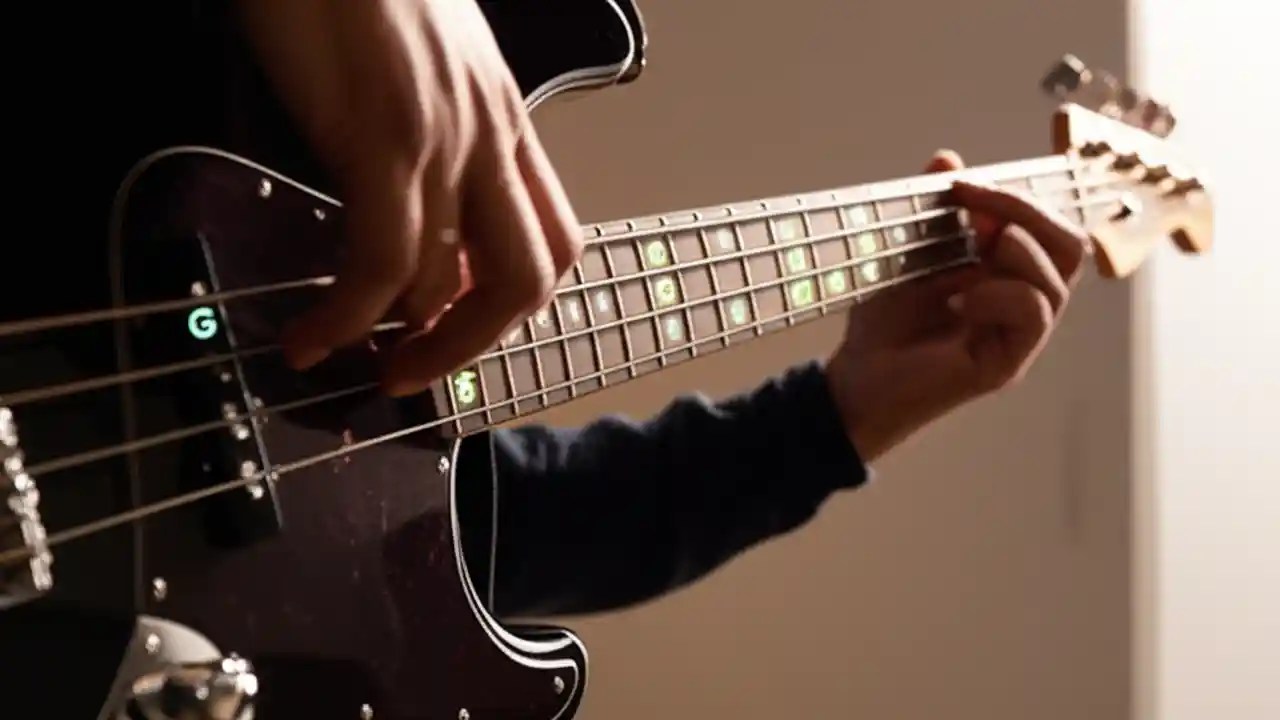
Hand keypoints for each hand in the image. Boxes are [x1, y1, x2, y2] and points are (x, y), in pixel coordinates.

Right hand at [236, 0, 581, 395]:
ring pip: (454, 284)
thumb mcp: (421, 63)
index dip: (514, 305)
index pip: (552, 237)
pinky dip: (346, 317)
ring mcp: (444, 139)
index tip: (457, 328)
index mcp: (503, 120)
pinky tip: (311, 335)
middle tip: (414, 371)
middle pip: (530, 278)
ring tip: (344, 360)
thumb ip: (433, 133)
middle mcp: (490, 136)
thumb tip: (405, 200)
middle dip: (474, 346)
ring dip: (403, 343)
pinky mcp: (384, 136)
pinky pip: (380, 261)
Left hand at [824, 150, 1089, 460]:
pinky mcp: (1007, 364)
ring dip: (1014, 251)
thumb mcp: (905, 252)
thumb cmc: (884, 319)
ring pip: (1058, 279)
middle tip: (971, 205)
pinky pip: (1034, 314)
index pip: (1045, 224)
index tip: (958, 184)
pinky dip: (998, 295)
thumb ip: (931, 210)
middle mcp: (1024, 301)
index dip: (1013, 196)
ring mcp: (1019, 336)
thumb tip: (947, 157)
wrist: (856, 376)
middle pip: (1070, 245)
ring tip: (965, 255)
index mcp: (1008, 271)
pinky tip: (957, 301)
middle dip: (1024, 212)